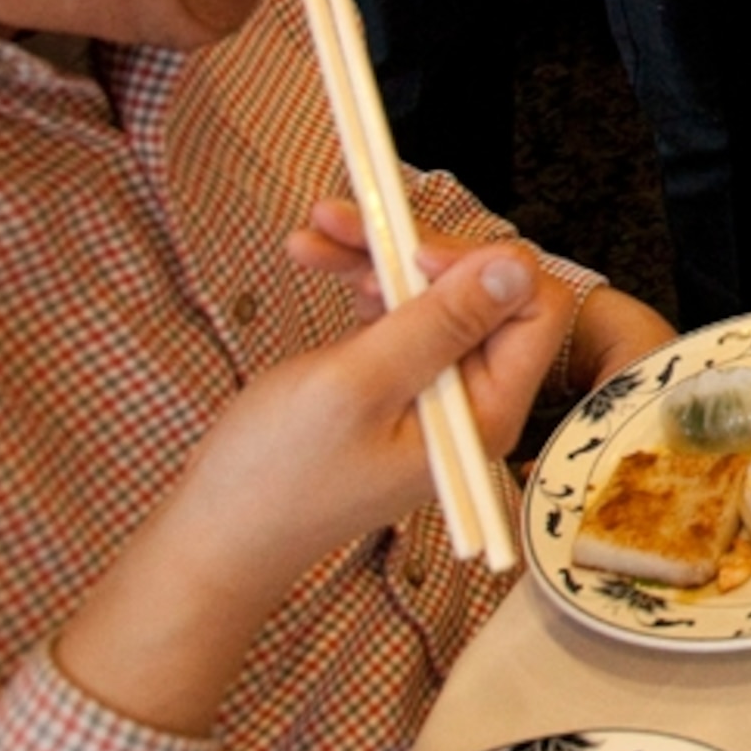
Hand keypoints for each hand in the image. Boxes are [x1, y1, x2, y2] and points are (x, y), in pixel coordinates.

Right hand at [52, 238, 559, 737]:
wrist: (217, 533)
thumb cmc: (279, 471)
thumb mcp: (358, 384)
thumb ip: (440, 323)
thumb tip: (516, 265)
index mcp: (487, 411)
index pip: (533, 309)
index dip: (477, 266)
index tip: (408, 252)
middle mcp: (475, 402)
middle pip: (479, 293)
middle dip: (410, 248)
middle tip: (336, 217)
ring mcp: (436, 393)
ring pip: (432, 296)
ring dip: (375, 256)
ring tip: (308, 235)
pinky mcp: (397, 386)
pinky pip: (398, 317)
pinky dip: (359, 285)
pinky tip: (313, 262)